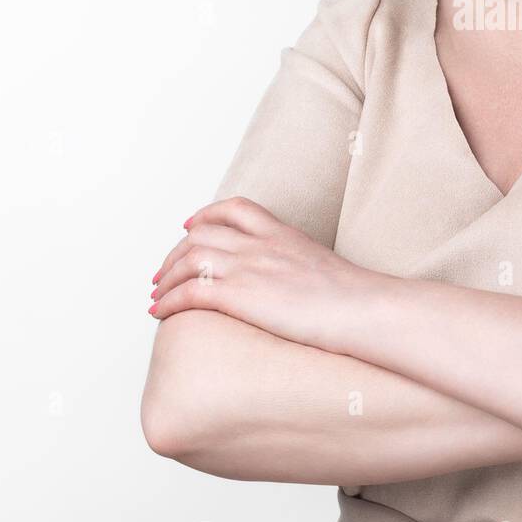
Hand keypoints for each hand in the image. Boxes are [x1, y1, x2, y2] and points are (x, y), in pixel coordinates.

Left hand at [148, 196, 377, 350]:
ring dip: (165, 277)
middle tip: (162, 273)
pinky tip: (159, 313)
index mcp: (283, 234)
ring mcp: (251, 267)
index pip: (236, 208)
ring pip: (189, 259)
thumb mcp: (326, 268)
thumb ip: (304, 267)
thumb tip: (300, 286)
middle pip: (202, 233)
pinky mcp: (242, 295)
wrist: (365, 309)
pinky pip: (190, 292)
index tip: (190, 227)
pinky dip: (168, 300)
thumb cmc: (357, 300)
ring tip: (156, 295)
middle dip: (174, 252)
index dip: (206, 214)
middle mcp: (262, 245)